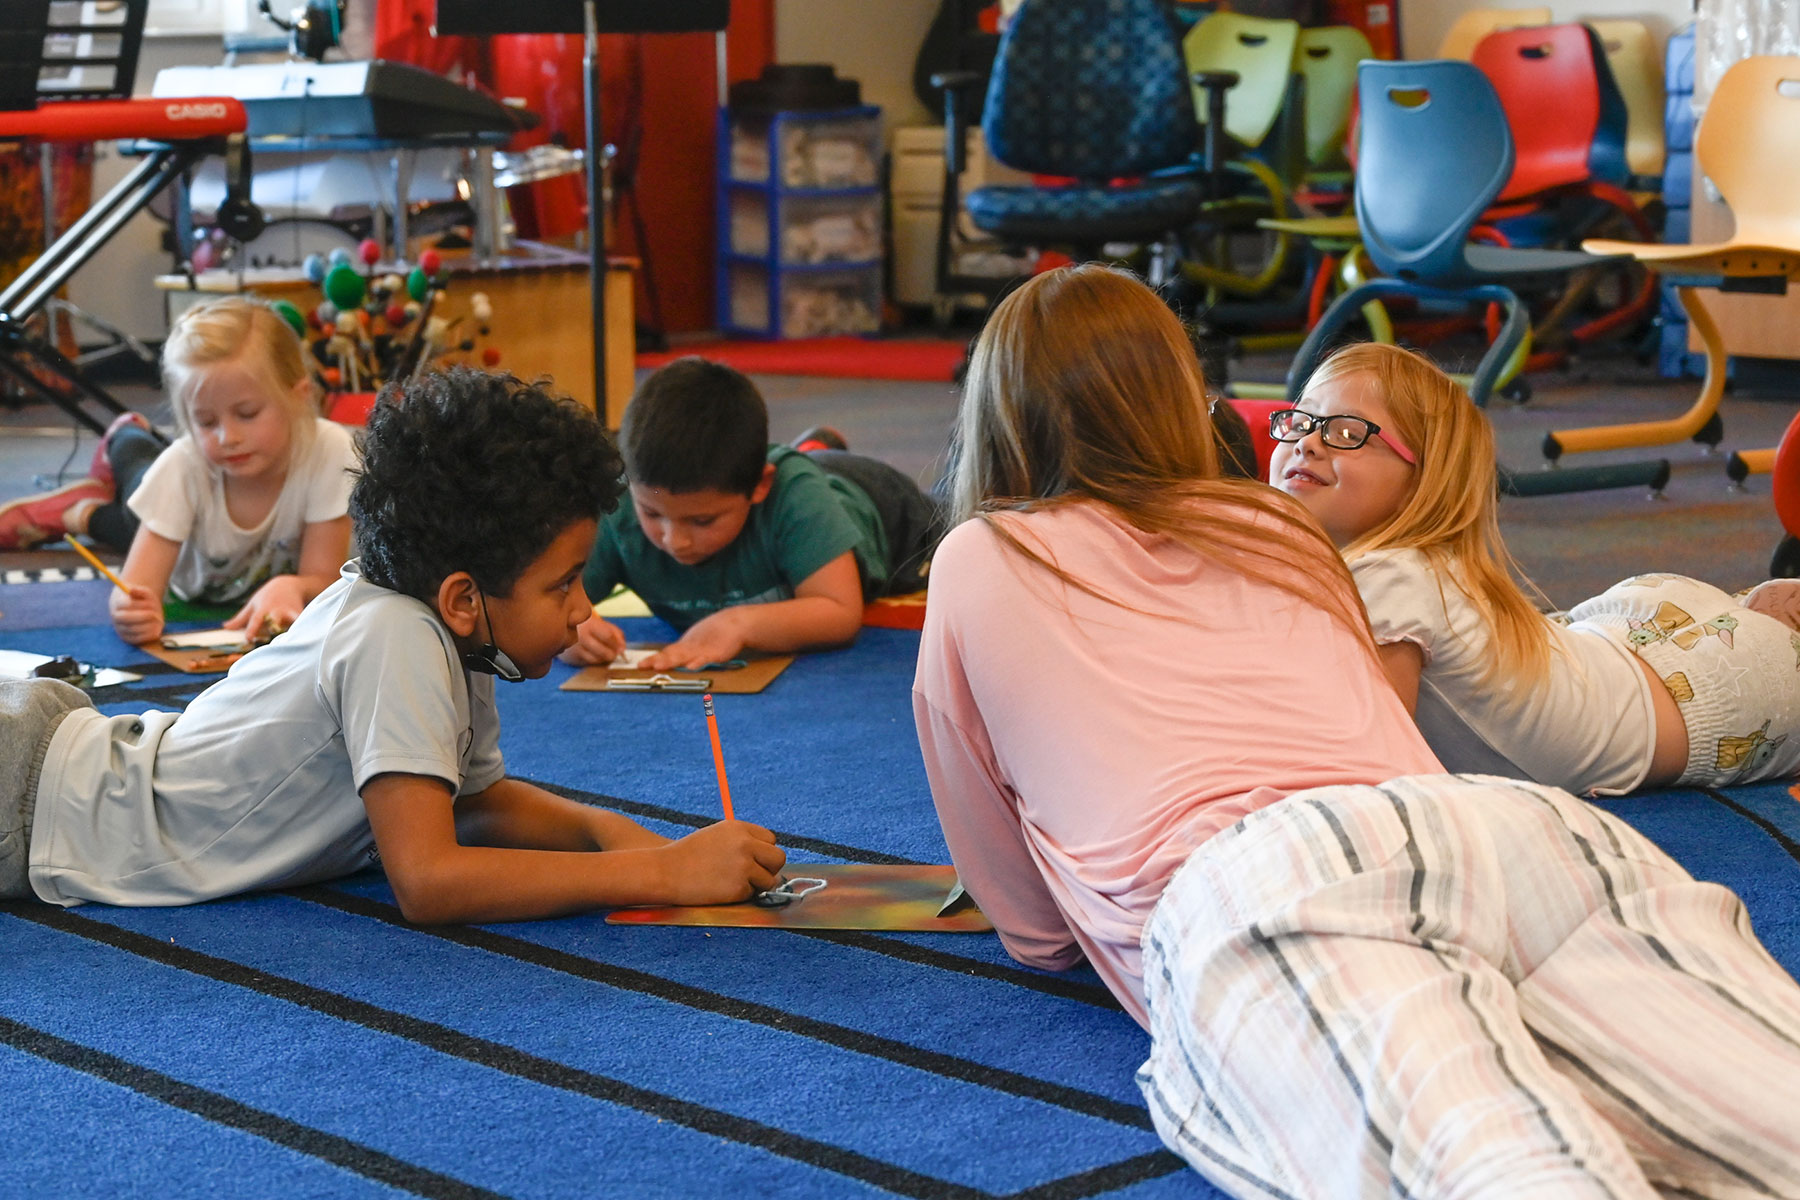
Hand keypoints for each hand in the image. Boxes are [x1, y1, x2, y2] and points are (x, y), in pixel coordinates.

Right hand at [110, 583, 163, 644]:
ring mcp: (120, 629)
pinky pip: (137, 639)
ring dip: (149, 625)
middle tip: (155, 614)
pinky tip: (156, 629)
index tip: (151, 603)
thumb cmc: (142, 601)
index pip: (126, 604)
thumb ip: (140, 590)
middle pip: (125, 617)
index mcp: (118, 603)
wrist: (139, 612)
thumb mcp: (144, 593)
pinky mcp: (127, 638)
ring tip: (158, 621)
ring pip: (132, 629)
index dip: (140, 604)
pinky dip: (148, 635)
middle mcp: (116, 617)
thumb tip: (131, 590)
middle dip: (143, 616)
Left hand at [225, 574, 306, 642]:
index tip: (249, 639)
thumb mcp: (252, 605)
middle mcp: (276, 611)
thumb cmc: (267, 596)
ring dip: (292, 629)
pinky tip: (309, 637)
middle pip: (275, 621)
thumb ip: (240, 619)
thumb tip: (224, 627)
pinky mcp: (300, 615)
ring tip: (294, 640)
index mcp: (263, 609)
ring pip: (292, 622)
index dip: (252, 629)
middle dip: (274, 628)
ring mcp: (290, 613)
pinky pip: (303, 622)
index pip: (256, 620)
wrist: (289, 584)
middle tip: (272, 635)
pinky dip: (306, 627)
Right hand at [560, 613, 627, 665]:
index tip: (621, 649)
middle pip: (603, 651)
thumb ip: (615, 633)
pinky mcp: (571, 658)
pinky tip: (594, 655)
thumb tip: (623, 648)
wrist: (562, 628)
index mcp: (589, 624)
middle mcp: (580, 636)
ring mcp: (575, 648)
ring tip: (604, 653)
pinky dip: (594, 661)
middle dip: (612, 655)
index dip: (617, 644)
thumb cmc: (587, 626)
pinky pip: (588, 663)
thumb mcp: (601, 624)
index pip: (608, 636)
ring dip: (603, 659)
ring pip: (596, 660)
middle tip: (614, 654)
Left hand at [640, 611, 744, 670]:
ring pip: (684, 657)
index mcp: (686, 647)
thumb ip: (686, 653)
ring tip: (658, 666)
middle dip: (657, 661)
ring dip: (671, 661)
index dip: (653, 659)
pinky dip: (698, 662)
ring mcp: (702, 650)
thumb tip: (677, 664)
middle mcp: (691, 648)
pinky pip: (706, 658)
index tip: (640, 665)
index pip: (666, 654)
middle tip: (643, 665)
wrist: (735, 623)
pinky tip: (691, 666)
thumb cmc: (716, 634)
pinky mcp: (716, 653)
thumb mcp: (698, 643)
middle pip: (671, 655)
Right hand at [656, 820, 784, 904]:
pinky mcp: (738, 887)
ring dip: (757, 885)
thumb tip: (767, 856)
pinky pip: (753, 894)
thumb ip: (742, 841)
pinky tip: (722, 889)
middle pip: (778, 858)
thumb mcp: (717, 836)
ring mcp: (743, 866)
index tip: (753, 860)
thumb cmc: (689, 855)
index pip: (771, 839)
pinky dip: (741, 895)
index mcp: (739, 828)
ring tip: (732, 882)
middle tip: (753, 875)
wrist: (665, 871)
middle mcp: (745, 844)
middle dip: (769, 869)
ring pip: (770, 879)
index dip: (763, 852)